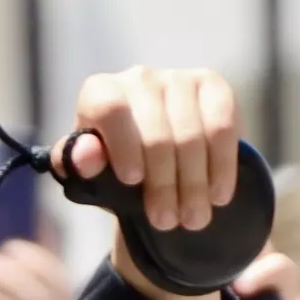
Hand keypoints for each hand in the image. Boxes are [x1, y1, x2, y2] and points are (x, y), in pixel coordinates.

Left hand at [68, 65, 240, 239]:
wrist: (154, 159)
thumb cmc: (114, 167)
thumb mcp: (89, 173)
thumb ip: (77, 165)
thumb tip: (87, 155)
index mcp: (100, 92)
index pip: (109, 108)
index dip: (122, 145)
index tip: (132, 181)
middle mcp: (138, 77)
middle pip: (155, 131)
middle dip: (163, 184)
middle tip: (167, 221)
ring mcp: (178, 78)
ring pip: (191, 134)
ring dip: (194, 184)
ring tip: (193, 219)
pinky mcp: (212, 86)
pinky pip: (222, 126)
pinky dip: (222, 166)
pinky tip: (218, 195)